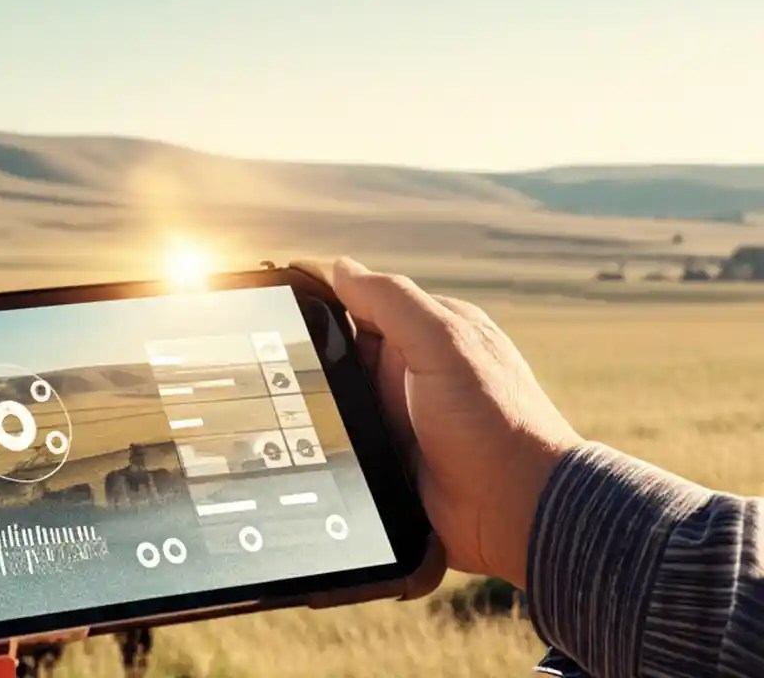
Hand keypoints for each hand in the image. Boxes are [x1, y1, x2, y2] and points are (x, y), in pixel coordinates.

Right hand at [299, 258, 580, 586]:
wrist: (516, 510)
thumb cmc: (493, 420)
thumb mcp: (444, 344)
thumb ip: (393, 302)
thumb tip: (339, 268)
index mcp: (425, 333)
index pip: (359, 302)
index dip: (318, 299)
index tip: (273, 296)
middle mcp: (409, 371)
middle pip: (338, 352)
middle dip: (305, 355)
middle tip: (261, 361)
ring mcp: (397, 417)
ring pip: (335, 398)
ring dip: (311, 403)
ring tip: (268, 404)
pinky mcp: (388, 459)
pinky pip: (344, 441)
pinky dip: (323, 440)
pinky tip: (294, 443)